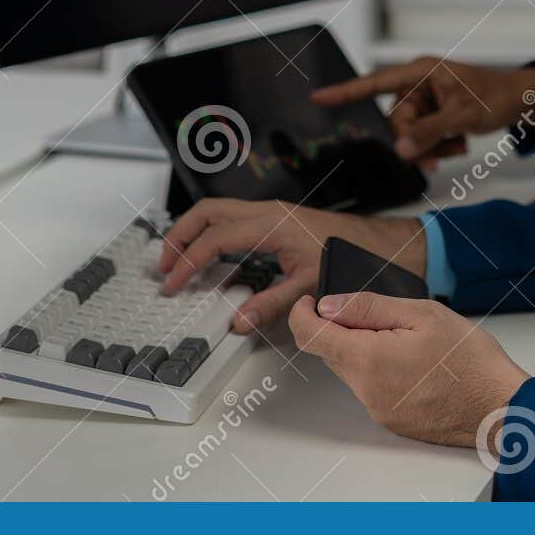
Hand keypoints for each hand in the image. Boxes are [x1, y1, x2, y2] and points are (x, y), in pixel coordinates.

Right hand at [157, 198, 425, 332]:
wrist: (372, 241)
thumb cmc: (346, 255)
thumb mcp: (309, 285)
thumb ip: (271, 305)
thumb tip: (238, 323)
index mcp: (270, 224)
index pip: (215, 240)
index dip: (188, 262)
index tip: (173, 284)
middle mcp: (265, 211)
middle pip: (206, 213)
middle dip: (179, 237)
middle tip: (163, 267)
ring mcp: (268, 210)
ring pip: (216, 211)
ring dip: (192, 233)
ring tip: (177, 262)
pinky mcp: (272, 216)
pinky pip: (230, 218)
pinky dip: (210, 234)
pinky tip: (210, 258)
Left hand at [288, 291, 530, 447]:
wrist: (501, 406)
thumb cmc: (471, 362)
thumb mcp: (422, 314)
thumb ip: (368, 307)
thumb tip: (329, 305)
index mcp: (368, 360)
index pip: (310, 336)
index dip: (303, 313)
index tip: (310, 301)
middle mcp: (366, 391)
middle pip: (331, 353)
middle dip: (343, 328)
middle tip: (381, 314)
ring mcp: (378, 410)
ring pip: (352, 370)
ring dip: (364, 349)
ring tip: (409, 339)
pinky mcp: (391, 420)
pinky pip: (371, 388)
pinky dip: (380, 369)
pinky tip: (414, 362)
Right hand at [311, 56, 534, 168]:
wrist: (524, 101)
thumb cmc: (497, 95)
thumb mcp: (462, 116)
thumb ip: (429, 133)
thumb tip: (402, 150)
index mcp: (421, 72)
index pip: (375, 82)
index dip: (345, 91)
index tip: (317, 97)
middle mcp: (419, 84)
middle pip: (397, 121)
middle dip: (417, 141)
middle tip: (442, 153)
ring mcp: (427, 100)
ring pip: (411, 133)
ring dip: (432, 146)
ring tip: (458, 145)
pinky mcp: (435, 114)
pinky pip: (424, 136)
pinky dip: (440, 144)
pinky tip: (459, 143)